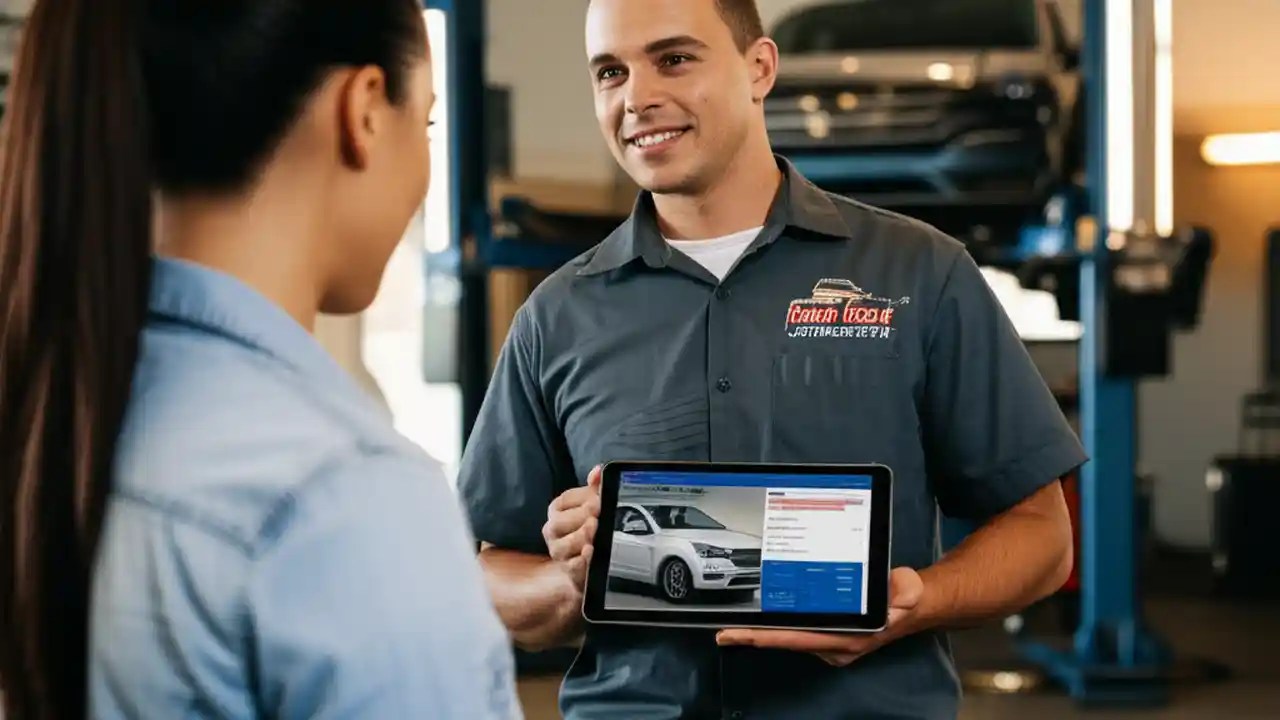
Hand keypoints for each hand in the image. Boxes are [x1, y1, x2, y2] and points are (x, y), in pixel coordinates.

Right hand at [542, 465, 602, 590]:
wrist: (591, 563)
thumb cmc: (589, 527)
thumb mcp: (593, 505)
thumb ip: (595, 487)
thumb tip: (598, 471)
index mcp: (557, 511)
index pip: (562, 502)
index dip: (579, 500)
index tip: (597, 499)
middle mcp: (553, 532)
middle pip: (557, 524)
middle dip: (578, 518)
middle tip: (597, 514)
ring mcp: (560, 553)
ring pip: (562, 546)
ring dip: (579, 537)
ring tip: (594, 531)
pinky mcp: (570, 572)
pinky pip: (571, 567)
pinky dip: (580, 561)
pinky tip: (590, 553)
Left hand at [715, 567, 924, 666]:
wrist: (912, 607)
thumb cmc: (906, 598)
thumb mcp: (909, 589)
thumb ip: (904, 590)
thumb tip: (898, 595)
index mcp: (848, 638)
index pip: (798, 638)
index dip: (766, 636)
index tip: (738, 633)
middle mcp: (835, 645)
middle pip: (786, 641)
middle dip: (753, 636)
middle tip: (723, 631)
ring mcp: (829, 642)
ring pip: (789, 638)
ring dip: (763, 632)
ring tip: (733, 626)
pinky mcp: (826, 636)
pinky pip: (795, 632)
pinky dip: (777, 626)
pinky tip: (760, 620)